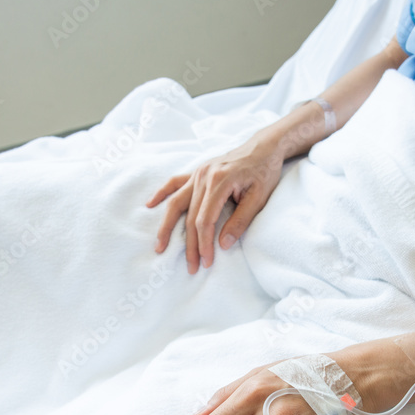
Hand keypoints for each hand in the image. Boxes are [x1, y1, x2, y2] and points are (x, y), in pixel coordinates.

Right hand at [146, 134, 284, 273]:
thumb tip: (223, 245)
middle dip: (190, 244)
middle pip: (190, 216)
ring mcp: (198, 172)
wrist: (263, 147)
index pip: (204, 220)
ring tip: (160, 245)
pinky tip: (150, 205)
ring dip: (167, 226)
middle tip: (192, 267)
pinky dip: (161, 193)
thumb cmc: (264, 171)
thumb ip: (240, 221)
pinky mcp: (197, 171)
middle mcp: (203, 176)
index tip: (206, 261)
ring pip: (176, 202)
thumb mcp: (259, 198)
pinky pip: (174, 183)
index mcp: (219, 181)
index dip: (204, 243)